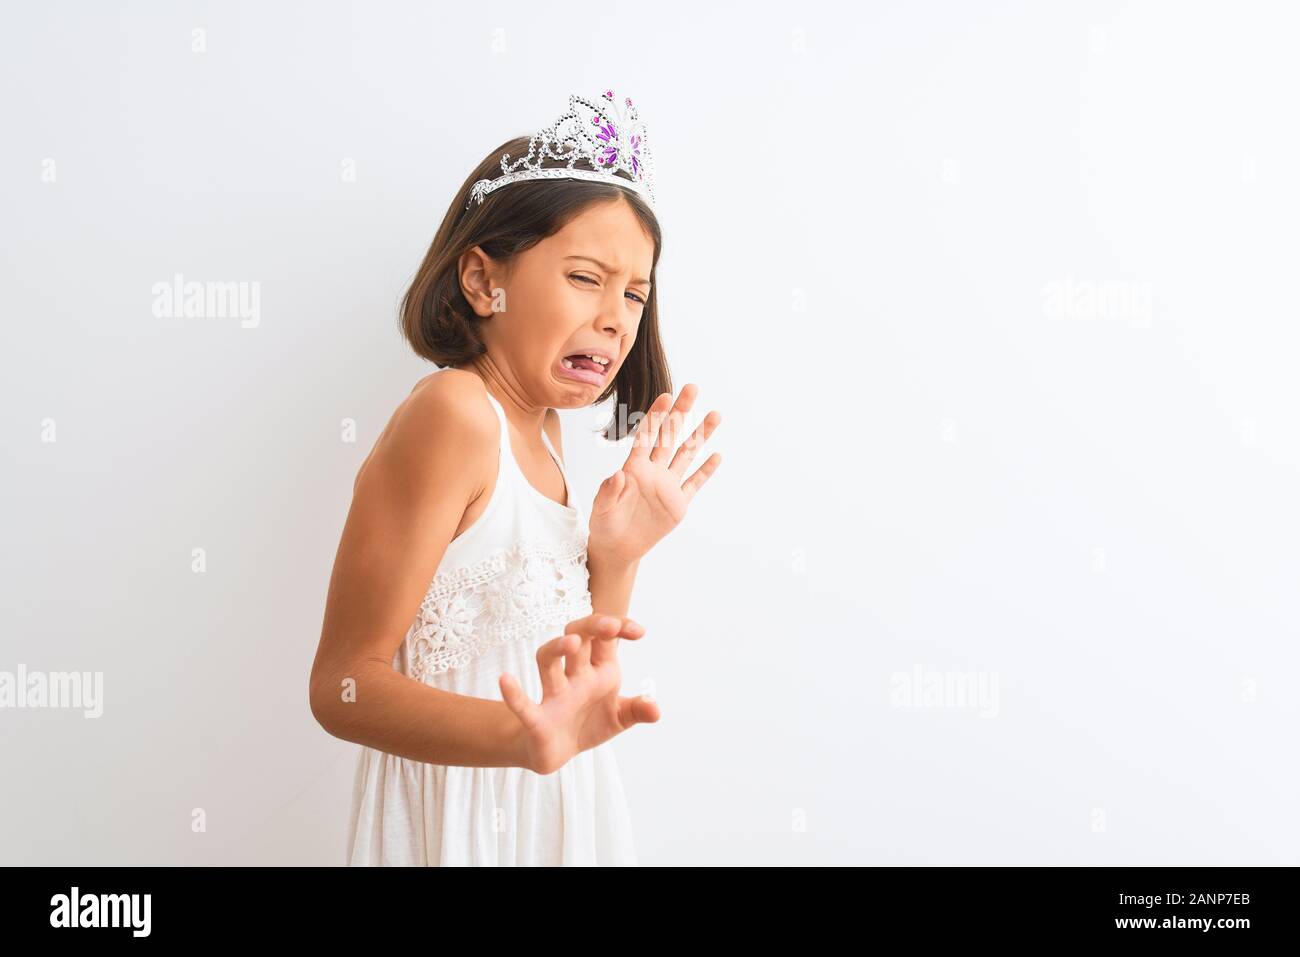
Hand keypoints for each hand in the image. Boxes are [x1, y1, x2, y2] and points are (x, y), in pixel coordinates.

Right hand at [499, 613, 660, 774]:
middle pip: (576, 636)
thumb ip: (637, 709)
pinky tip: (506, 681)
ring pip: (548, 660)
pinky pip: (523, 704)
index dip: (621, 628)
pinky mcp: (537, 718)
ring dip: (557, 648)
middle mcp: (574, 676)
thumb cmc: (589, 724)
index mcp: (598, 671)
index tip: (639, 632)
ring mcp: (554, 694)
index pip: (606, 638)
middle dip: (590, 627)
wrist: (559, 753)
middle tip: (608, 626)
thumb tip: (656, 708)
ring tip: (571, 644)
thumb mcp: (620, 717)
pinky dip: (514, 694)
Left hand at [588, 384, 721, 567]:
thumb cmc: (605, 523)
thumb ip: (609, 492)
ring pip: (687, 454)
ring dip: (700, 435)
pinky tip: (717, 455)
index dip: (656, 416)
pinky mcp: (678, 503)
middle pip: (670, 436)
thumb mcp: (602, 509)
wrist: (618, 547)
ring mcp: (668, 486)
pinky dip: (706, 470)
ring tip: (714, 414)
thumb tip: (617, 475)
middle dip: (681, 412)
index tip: (666, 395)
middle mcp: (654, 471)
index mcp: (634, 467)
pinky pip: (694, 483)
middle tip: (692, 388)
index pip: (647, 436)